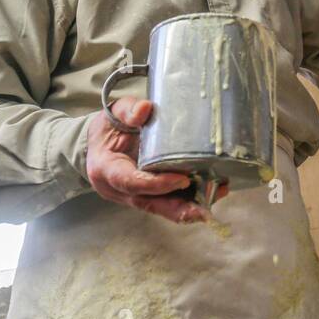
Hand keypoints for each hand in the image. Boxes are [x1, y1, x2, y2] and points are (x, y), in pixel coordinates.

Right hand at [86, 97, 227, 223]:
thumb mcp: (114, 112)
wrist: (101, 141)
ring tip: (216, 198)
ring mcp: (132, 196)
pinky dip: (189, 199)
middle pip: (149, 203)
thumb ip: (129, 110)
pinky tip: (213, 191)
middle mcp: (118, 189)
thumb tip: (145, 108)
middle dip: (177, 209)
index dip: (157, 184)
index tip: (182, 179)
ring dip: (188, 207)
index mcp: (106, 169)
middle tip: (203, 210)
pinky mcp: (146, 196)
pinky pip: (167, 202)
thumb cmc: (109, 127)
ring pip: (160, 207)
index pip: (131, 182)